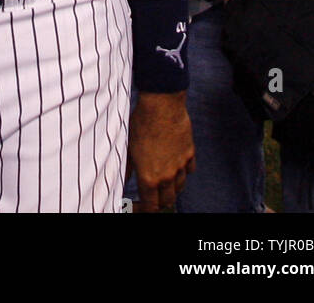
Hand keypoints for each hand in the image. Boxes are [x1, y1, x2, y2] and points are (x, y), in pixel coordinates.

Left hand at [127, 92, 194, 211]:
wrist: (161, 105)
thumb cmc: (141, 123)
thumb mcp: (128, 146)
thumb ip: (128, 167)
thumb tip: (123, 178)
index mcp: (149, 177)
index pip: (151, 206)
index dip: (146, 209)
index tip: (142, 205)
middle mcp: (166, 176)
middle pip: (168, 200)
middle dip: (161, 200)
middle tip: (155, 194)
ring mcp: (180, 166)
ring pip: (180, 187)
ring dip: (173, 187)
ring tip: (166, 181)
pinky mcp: (190, 153)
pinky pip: (190, 170)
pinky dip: (184, 171)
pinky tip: (178, 164)